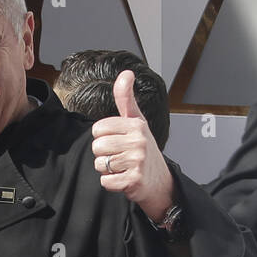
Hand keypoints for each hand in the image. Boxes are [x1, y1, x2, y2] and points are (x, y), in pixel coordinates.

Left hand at [91, 70, 173, 220]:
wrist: (159, 181)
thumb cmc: (144, 150)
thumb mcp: (137, 121)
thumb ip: (126, 98)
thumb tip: (126, 73)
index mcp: (136, 125)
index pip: (98, 129)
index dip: (103, 137)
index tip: (116, 141)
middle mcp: (138, 141)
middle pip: (97, 147)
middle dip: (104, 155)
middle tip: (119, 156)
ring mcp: (137, 161)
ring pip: (100, 164)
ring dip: (107, 169)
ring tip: (122, 167)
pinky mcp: (134, 180)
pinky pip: (105, 181)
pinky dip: (111, 183)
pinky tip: (123, 178)